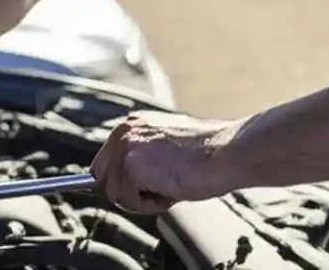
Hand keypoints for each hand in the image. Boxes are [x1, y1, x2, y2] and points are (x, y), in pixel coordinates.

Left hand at [90, 110, 242, 213]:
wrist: (226, 153)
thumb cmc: (206, 154)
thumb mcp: (165, 146)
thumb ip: (142, 156)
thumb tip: (125, 180)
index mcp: (131, 125)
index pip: (104, 163)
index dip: (121, 182)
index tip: (142, 187)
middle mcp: (123, 132)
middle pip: (103, 180)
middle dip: (127, 191)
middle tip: (160, 188)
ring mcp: (125, 148)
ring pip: (116, 195)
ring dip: (143, 199)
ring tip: (171, 185)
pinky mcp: (132, 167)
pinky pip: (130, 202)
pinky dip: (152, 204)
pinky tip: (172, 188)